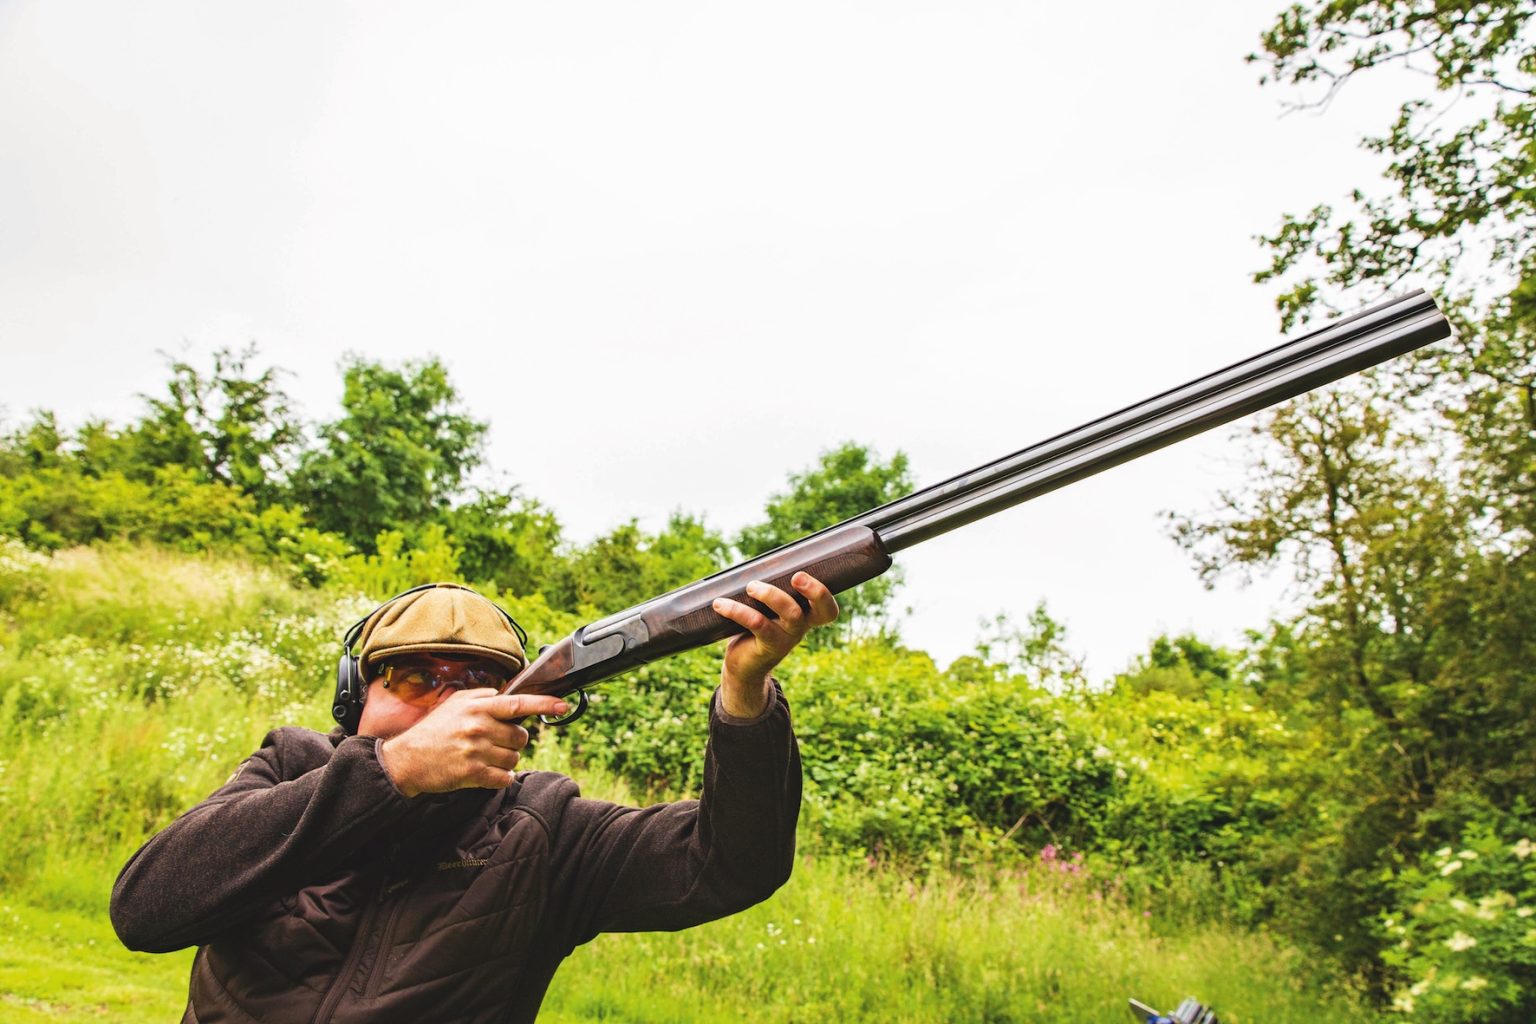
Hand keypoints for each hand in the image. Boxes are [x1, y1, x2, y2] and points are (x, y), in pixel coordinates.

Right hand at [376, 689, 569, 797]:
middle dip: (513, 740)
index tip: (562, 706)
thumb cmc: (435, 729)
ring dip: (505, 759)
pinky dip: (501, 777)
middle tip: (494, 741)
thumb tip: (510, 696)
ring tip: (485, 755)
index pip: (518, 704)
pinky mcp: (473, 774)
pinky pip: (504, 777)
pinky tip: (487, 771)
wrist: (408, 759)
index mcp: (478, 707)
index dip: (544, 704)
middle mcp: (479, 727)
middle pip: (521, 737)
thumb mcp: (457, 703)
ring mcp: (477, 751)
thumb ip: (484, 697)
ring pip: (514, 758)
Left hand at [711, 571, 838, 717]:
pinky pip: (758, 624)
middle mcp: (801, 628)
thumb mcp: (767, 611)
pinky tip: (720, 604)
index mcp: (805, 617)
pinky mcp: (767, 646)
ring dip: (771, 595)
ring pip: (790, 615)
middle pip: (819, 611)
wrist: (743, 668)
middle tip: (796, 576)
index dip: (824, 594)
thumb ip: (769, 591)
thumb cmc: (756, 629)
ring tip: (751, 586)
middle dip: (814, 591)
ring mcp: (786, 639)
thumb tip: (757, 560)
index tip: (804, 574)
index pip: (828, 609)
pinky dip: (737, 611)